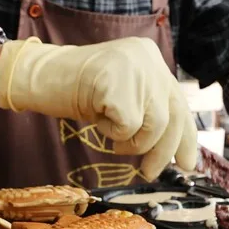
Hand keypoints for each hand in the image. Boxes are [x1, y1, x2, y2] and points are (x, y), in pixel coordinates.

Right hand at [0, 37, 196, 179]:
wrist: (40, 76)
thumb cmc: (75, 89)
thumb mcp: (120, 92)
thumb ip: (147, 107)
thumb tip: (173, 147)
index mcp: (150, 56)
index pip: (178, 101)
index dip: (185, 137)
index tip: (188, 163)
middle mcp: (147, 58)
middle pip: (173, 117)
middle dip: (163, 152)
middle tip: (150, 173)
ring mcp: (134, 69)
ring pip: (154, 126)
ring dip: (132, 142)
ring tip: (111, 137)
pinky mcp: (116, 84)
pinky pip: (128, 127)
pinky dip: (112, 134)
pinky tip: (97, 120)